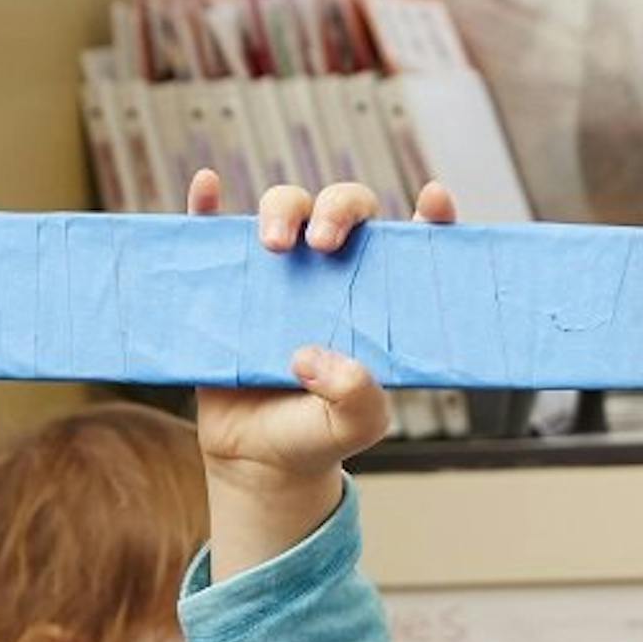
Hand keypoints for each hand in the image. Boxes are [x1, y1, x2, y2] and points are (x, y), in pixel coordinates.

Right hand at [189, 171, 460, 576]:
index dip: (432, 215)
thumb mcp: (355, 424)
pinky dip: (209, 203)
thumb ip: (356, 396)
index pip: (413, 243)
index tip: (434, 200)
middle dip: (338, 209)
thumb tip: (316, 360)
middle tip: (324, 244)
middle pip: (344, 208)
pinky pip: (216, 229)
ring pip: (287, 207)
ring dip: (282, 210)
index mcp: (380, 298)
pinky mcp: (232, 280)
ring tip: (275, 246)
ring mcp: (283, 271)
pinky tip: (208, 185)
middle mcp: (335, 271)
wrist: (259, 456)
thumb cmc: (322, 433)